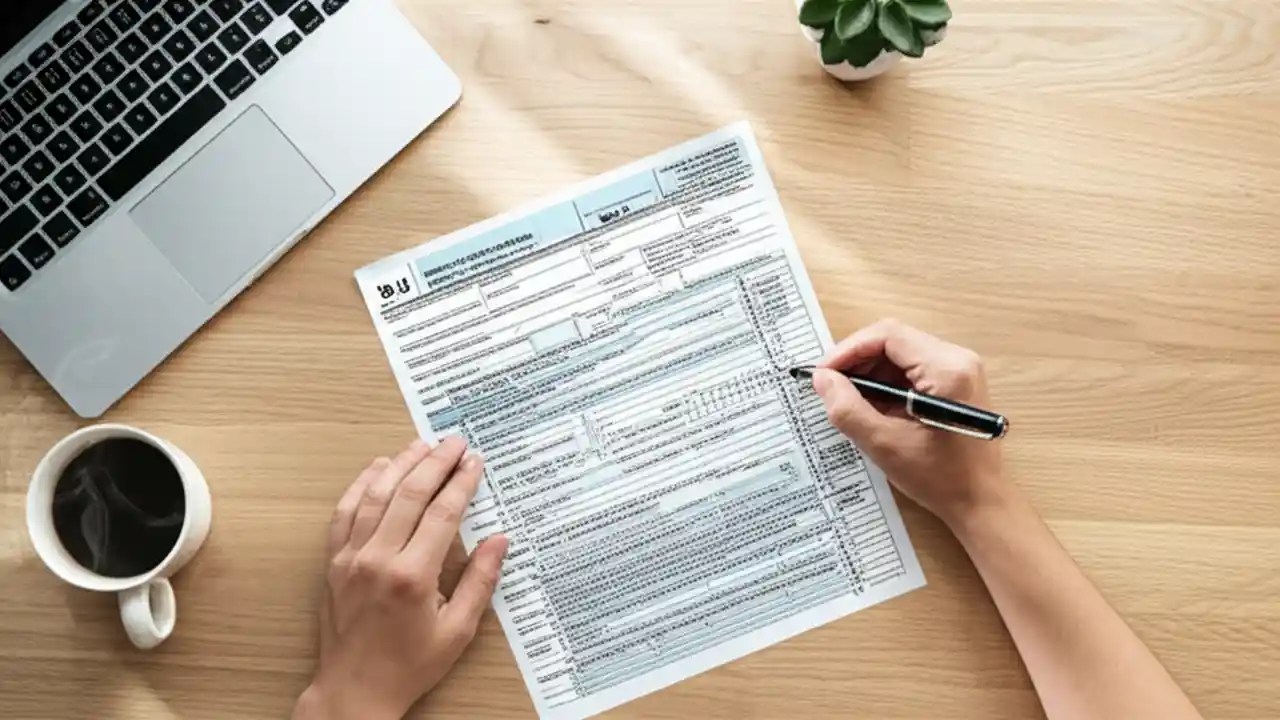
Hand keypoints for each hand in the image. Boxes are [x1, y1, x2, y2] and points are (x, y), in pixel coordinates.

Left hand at [293, 437, 508, 719]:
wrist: (355, 690)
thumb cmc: (410, 665)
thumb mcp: (458, 631)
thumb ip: (479, 581)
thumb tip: (500, 541)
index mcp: (413, 576)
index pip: (441, 513)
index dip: (461, 482)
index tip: (474, 462)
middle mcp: (378, 559)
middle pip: (409, 494)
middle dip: (435, 462)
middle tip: (454, 442)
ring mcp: (351, 558)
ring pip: (375, 495)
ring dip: (400, 464)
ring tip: (421, 445)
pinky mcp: (334, 562)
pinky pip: (345, 512)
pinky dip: (362, 484)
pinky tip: (378, 468)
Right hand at [811, 319, 1008, 526]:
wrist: (981, 501)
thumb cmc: (941, 478)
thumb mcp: (885, 445)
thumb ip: (848, 409)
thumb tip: (822, 379)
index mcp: (947, 371)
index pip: (888, 336)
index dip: (849, 349)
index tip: (823, 373)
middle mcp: (958, 360)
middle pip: (894, 340)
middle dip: (856, 359)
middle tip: (829, 386)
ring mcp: (959, 369)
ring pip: (900, 353)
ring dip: (869, 371)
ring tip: (845, 398)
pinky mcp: (954, 382)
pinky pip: (911, 368)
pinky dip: (884, 381)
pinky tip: (869, 404)